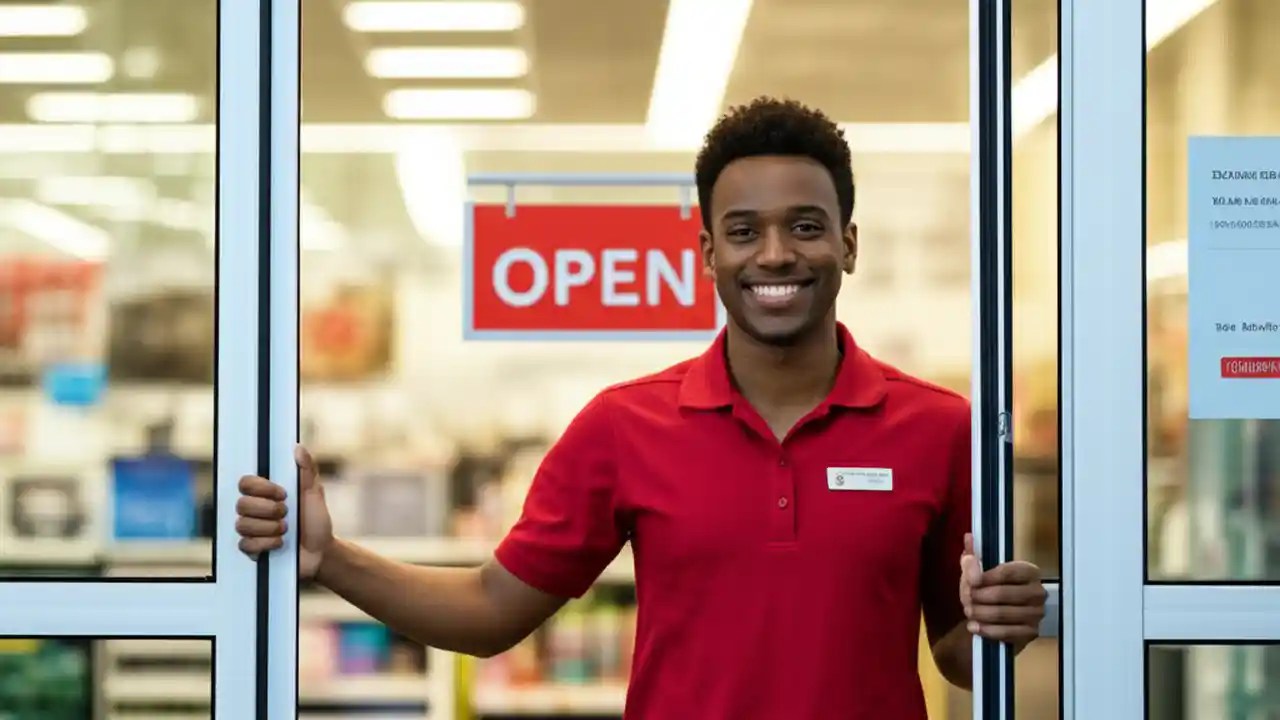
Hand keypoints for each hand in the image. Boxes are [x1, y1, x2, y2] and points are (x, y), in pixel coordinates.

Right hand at [236, 445, 333, 578]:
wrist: (321, 552)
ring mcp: (251, 530)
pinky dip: (267, 544)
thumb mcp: (315, 493)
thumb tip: (298, 447)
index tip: (283, 494)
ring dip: (270, 528)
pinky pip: (246, 544)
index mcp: (266, 494)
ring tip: (286, 530)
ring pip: (243, 525)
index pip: (245, 483)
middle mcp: (254, 510)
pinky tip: (280, 544)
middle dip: (269, 511)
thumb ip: (307, 469)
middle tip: (287, 514)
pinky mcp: (251, 550)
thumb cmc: (316, 521)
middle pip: (241, 504)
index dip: (262, 488)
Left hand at [959, 533, 1045, 650]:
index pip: (1006, 572)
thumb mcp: (978, 572)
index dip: (984, 577)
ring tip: (968, 611)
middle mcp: (1037, 592)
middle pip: (1002, 593)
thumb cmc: (989, 590)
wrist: (997, 619)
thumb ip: (973, 556)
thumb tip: (969, 538)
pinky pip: (1006, 633)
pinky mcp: (1031, 633)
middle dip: (979, 597)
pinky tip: (974, 626)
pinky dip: (987, 630)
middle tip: (966, 599)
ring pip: (1002, 614)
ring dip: (980, 613)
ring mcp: (1036, 613)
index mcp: (1029, 571)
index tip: (970, 582)